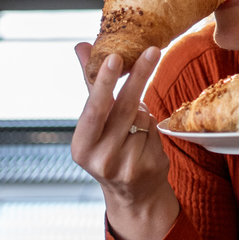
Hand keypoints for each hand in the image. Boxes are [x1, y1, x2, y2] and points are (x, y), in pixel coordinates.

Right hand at [72, 43, 179, 239]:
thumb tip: (81, 46)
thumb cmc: (110, 147)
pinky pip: (157, 131)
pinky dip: (153, 128)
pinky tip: (145, 142)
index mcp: (81, 146)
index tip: (115, 57)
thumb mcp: (95, 121)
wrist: (132, 194)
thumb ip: (90, 83)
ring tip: (133, 126)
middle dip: (139, 77)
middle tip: (153, 50)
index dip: (104, 82)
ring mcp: (127, 165)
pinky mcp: (150, 167)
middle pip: (125, 108)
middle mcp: (101, 158)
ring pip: (144, 117)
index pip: (93, 108)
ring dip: (143, 112)